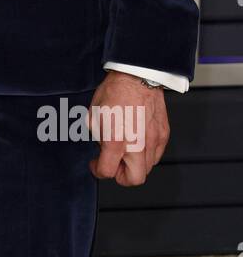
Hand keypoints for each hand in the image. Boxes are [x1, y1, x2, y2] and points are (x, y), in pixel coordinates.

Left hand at [87, 71, 168, 185]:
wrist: (137, 76)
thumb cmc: (115, 91)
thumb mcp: (94, 116)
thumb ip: (98, 138)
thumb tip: (102, 149)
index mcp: (116, 140)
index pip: (107, 171)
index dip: (97, 170)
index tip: (95, 164)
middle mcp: (137, 144)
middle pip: (135, 179)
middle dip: (121, 175)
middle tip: (113, 163)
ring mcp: (153, 140)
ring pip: (147, 168)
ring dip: (134, 165)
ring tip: (126, 151)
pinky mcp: (163, 135)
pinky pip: (156, 155)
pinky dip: (146, 155)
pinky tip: (137, 143)